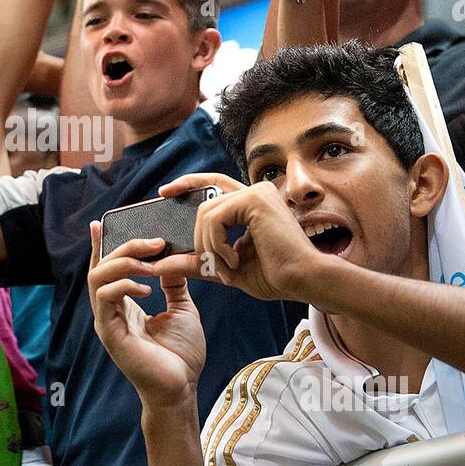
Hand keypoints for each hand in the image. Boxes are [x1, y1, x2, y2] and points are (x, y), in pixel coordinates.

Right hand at [87, 223, 205, 411]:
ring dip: (125, 263)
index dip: (101, 245)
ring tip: (152, 263)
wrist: (182, 387)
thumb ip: (173, 283)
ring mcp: (108, 322)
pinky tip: (147, 287)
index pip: (106, 268)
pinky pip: (106, 298)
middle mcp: (111, 311)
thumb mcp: (181, 307)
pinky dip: (125, 285)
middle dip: (124, 247)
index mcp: (124, 305)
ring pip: (98, 278)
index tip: (102, 223)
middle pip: (101, 266)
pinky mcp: (110, 333)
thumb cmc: (181, 354)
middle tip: (153, 241)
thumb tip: (171, 258)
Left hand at [154, 172, 329, 303]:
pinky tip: (234, 261)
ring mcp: (256, 193)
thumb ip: (196, 262)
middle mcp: (255, 192)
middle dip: (198, 238)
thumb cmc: (276, 276)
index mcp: (252, 204)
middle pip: (204, 204)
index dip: (188, 184)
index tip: (164, 192)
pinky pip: (215, 219)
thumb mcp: (226, 269)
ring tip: (226, 268)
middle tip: (207, 265)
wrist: (305, 281)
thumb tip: (159, 265)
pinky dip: (217, 244)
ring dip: (208, 247)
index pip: (213, 185)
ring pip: (206, 214)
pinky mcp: (255, 200)